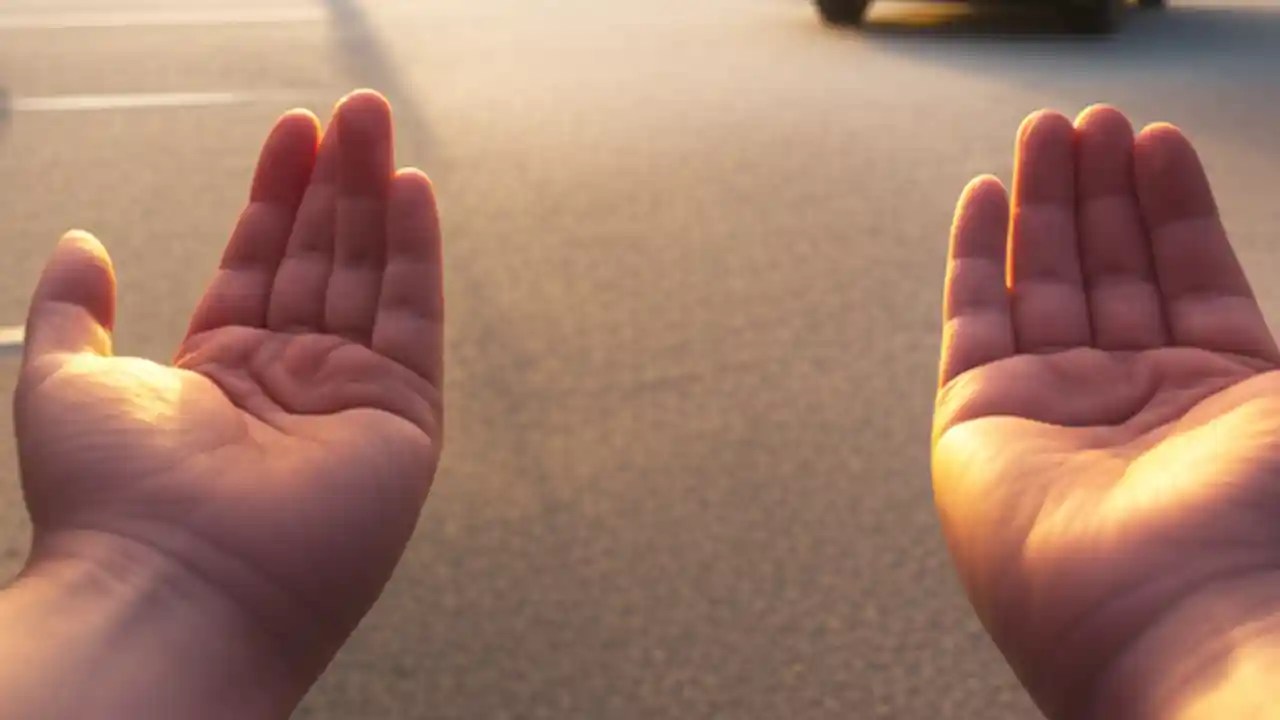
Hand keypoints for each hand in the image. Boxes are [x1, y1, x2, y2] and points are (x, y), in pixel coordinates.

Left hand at [12, 91, 442, 685]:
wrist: (173, 584)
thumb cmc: (112, 501)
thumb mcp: (65, 379)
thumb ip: (75, 308)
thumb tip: (82, 243)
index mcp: (222, 373)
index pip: (261, 263)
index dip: (277, 196)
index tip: (294, 134)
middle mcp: (293, 382)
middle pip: (324, 259)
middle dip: (338, 182)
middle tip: (354, 111)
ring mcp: (352, 398)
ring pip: (372, 278)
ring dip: (378, 200)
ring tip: (378, 127)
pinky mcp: (403, 418)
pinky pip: (414, 321)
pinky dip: (416, 255)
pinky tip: (410, 194)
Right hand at [933, 107, 1279, 719]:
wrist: (1180, 620)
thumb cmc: (1261, 526)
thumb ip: (1260, 336)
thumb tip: (1231, 280)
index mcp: (1217, 402)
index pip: (1186, 278)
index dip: (1170, 206)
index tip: (1154, 142)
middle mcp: (1131, 404)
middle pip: (1109, 270)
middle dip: (1100, 190)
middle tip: (1089, 120)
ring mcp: (1052, 410)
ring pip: (1042, 280)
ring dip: (1045, 202)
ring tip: (1047, 131)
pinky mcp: (980, 421)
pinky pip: (973, 318)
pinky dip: (976, 254)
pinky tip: (989, 195)